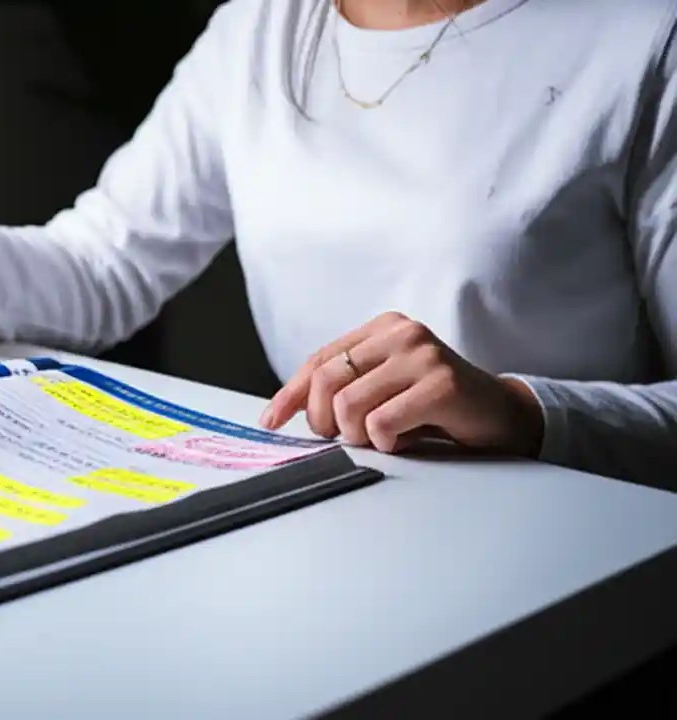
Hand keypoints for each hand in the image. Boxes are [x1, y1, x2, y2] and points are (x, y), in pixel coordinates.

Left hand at [259, 312, 543, 455]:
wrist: (501, 417)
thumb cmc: (435, 407)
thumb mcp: (384, 389)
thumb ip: (344, 389)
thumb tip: (283, 411)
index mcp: (382, 328)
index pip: (319, 360)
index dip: (290, 394)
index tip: (271, 421)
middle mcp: (402, 333)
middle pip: (327, 382)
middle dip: (325, 421)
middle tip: (345, 437)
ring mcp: (423, 355)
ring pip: (349, 404)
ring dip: (358, 435)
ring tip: (381, 438)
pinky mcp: (442, 383)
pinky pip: (381, 423)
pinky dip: (385, 441)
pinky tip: (405, 438)